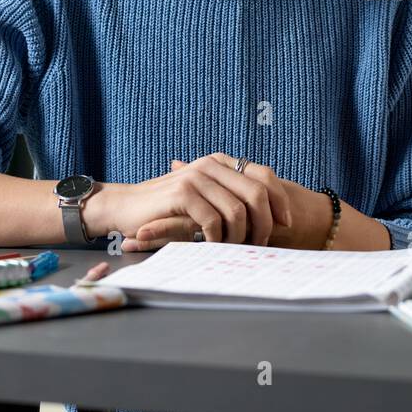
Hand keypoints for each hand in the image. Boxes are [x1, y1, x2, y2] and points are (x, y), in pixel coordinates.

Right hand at [83, 153, 292, 250]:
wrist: (126, 207)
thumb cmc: (169, 208)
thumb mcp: (204, 198)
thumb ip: (231, 198)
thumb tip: (271, 217)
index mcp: (221, 162)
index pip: (265, 176)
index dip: (280, 200)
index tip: (286, 224)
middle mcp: (211, 164)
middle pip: (257, 193)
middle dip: (265, 223)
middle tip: (261, 244)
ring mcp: (197, 176)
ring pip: (238, 210)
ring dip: (241, 236)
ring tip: (235, 249)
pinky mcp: (182, 193)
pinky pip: (213, 220)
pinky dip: (218, 238)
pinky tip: (214, 246)